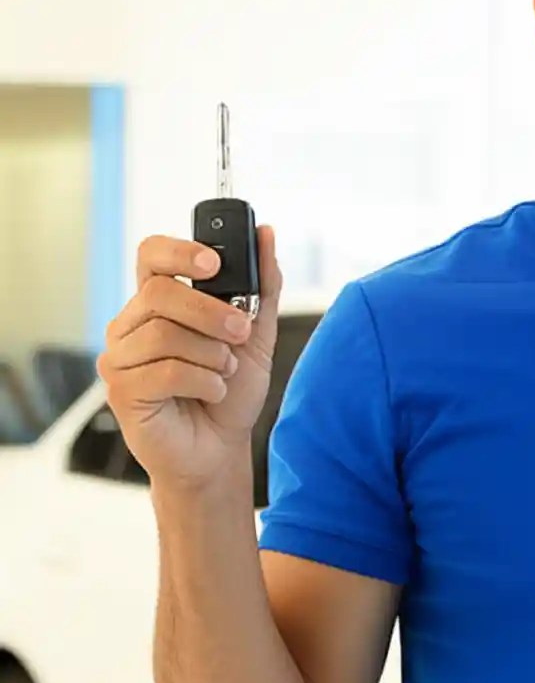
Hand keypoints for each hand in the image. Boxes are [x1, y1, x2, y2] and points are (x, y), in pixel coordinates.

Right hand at [97, 226, 282, 490]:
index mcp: (159, 303)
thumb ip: (263, 286)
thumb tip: (266, 233)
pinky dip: (204, 382)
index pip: (151, 255)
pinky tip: (212, 392)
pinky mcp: (122, 391)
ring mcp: (120, 358)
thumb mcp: (258, 334)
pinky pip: (165, 372)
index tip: (215, 263)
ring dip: (212, 355)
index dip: (180, 251)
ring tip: (224, 372)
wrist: (220, 450)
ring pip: (165, 334)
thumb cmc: (231, 391)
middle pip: (161, 293)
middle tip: (241, 332)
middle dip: (212, 312)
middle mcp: (131, 324)